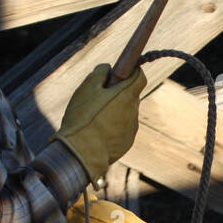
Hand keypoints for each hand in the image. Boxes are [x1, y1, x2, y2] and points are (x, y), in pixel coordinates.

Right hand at [54, 63, 145, 181]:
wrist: (82, 153)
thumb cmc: (84, 118)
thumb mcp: (87, 88)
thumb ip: (100, 73)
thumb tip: (109, 69)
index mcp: (127, 95)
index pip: (140, 76)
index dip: (131, 72)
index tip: (119, 73)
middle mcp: (134, 111)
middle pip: (130, 95)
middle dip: (117, 93)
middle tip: (98, 98)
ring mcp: (132, 129)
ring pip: (124, 113)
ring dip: (113, 111)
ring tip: (93, 119)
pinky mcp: (127, 142)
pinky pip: (121, 129)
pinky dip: (111, 128)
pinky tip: (96, 133)